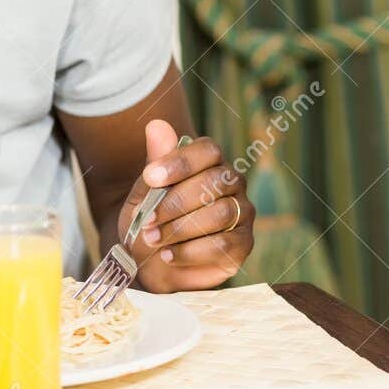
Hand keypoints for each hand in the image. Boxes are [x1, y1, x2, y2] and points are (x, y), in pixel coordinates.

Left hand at [118, 119, 253, 292]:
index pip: (208, 150)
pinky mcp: (244, 244)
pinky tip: (169, 255)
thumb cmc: (152, 220)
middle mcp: (232, 182)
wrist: (152, 264)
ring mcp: (242, 213)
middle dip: (175, 203)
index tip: (150, 178)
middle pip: (215, 182)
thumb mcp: (144, 192)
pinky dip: (190, 251)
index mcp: (210, 162)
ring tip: (153, 239)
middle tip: (146, 221)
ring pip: (220, 214)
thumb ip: (155, 161)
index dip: (180, 162)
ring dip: (180, 229)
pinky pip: (224, 244)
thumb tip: (156, 125)